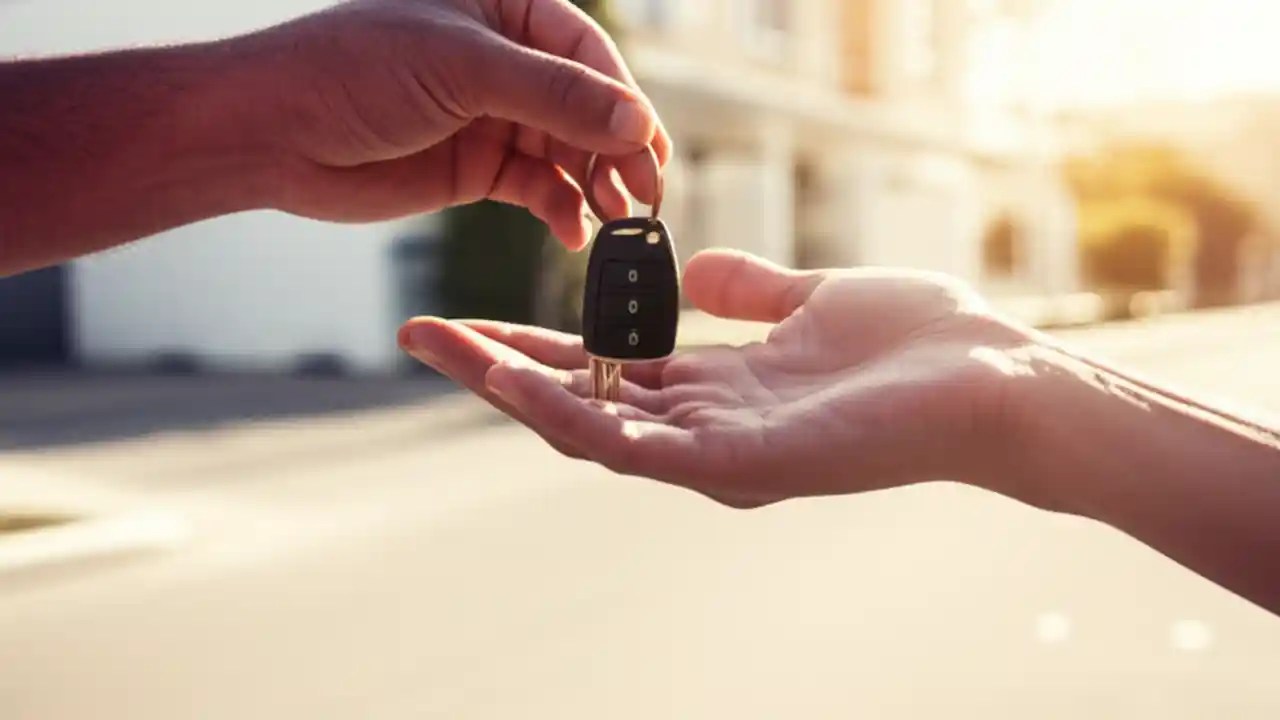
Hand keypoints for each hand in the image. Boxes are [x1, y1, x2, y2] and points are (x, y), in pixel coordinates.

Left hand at [238, 0, 669, 247]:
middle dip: (617, 150)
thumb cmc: (351, 72)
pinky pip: (538, 187)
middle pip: (585, 105)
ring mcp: (491, 114)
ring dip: (595, 185)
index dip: (621, 100)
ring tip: (616, 221)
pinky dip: (560, 210)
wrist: (270, 135)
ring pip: (567, 150)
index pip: (584, 51)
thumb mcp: (461, 70)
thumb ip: (553, 95)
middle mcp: (504, 59)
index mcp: (502, 7)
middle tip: (644, 196)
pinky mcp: (476, 165)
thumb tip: (636, 122)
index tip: (647, 146)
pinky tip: (572, 233)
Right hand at [397, 249, 1036, 508]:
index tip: (472, 319)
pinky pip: (631, 444)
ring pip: (587, 427)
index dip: (537, 345)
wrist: (993, 378)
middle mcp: (704, 427)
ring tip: (441, 351)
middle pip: (579, 399)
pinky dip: (564, 412)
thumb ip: (750, 289)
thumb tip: (695, 271)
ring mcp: (715, 453)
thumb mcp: (814, 298)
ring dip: (508, 390)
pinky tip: (511, 379)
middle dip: (496, 370)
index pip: (606, 366)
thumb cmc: (920, 342)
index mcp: (719, 386)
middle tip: (419, 336)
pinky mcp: (735, 468)